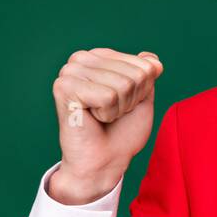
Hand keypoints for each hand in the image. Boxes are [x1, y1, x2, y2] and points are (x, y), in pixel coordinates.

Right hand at [48, 48, 163, 203]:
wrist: (104, 160)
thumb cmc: (122, 131)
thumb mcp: (143, 98)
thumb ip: (148, 74)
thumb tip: (151, 57)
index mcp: (100, 56)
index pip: (145, 65)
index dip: (142, 92)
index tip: (123, 104)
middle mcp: (82, 58)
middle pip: (136, 74)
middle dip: (131, 100)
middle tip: (112, 113)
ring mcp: (70, 71)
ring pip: (123, 85)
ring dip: (119, 108)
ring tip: (102, 116)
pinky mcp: (65, 87)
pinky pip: (108, 96)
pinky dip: (107, 113)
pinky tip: (92, 117)